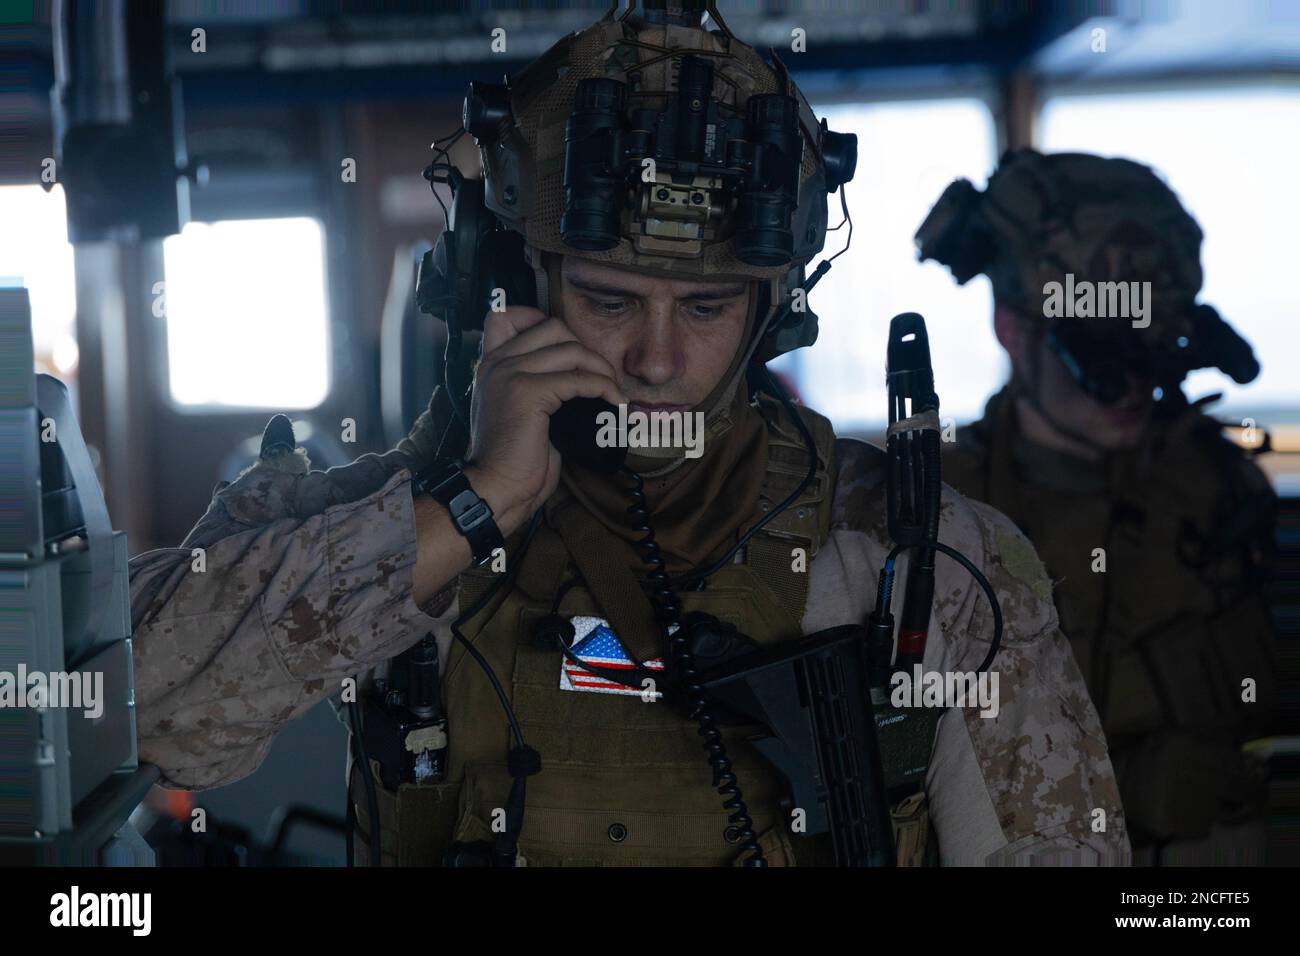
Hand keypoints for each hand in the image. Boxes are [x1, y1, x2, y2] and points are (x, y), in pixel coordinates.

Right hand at [464, 307, 625, 533]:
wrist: (495, 488)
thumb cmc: (513, 460)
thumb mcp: (518, 412)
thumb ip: (535, 385)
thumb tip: (578, 377)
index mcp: (490, 365)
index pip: (506, 314)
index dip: (541, 320)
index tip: (568, 349)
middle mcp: (497, 363)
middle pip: (553, 326)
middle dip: (585, 348)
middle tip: (599, 377)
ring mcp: (511, 374)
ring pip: (572, 349)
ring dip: (602, 370)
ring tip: (613, 393)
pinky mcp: (528, 393)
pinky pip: (580, 379)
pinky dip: (605, 390)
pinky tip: (615, 405)